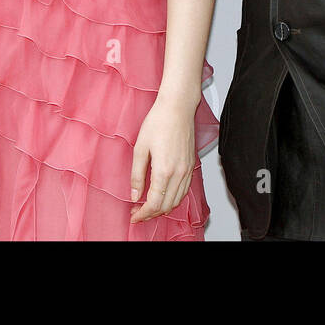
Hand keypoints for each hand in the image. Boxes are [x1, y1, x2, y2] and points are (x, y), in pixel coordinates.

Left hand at [129, 96, 195, 224]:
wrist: (178, 108)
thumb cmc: (159, 121)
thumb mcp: (140, 148)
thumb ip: (137, 174)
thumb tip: (134, 194)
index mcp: (164, 170)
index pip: (154, 203)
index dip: (143, 214)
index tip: (134, 216)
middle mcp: (179, 173)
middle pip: (166, 206)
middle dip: (151, 214)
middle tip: (138, 212)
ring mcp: (187, 170)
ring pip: (177, 201)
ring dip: (163, 208)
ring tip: (149, 206)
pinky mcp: (191, 166)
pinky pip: (184, 191)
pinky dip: (174, 199)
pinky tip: (164, 195)